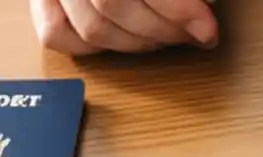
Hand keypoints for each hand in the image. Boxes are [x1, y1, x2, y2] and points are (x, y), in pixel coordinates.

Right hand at [29, 0, 217, 55]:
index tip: (206, 26)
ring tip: (168, 36)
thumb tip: (206, 3)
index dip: (178, 9)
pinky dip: (91, 46)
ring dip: (139, 43)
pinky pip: (55, 35)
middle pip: (113, 6)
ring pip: (92, 29)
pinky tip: (122, 38)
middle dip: (164, 29)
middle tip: (194, 32)